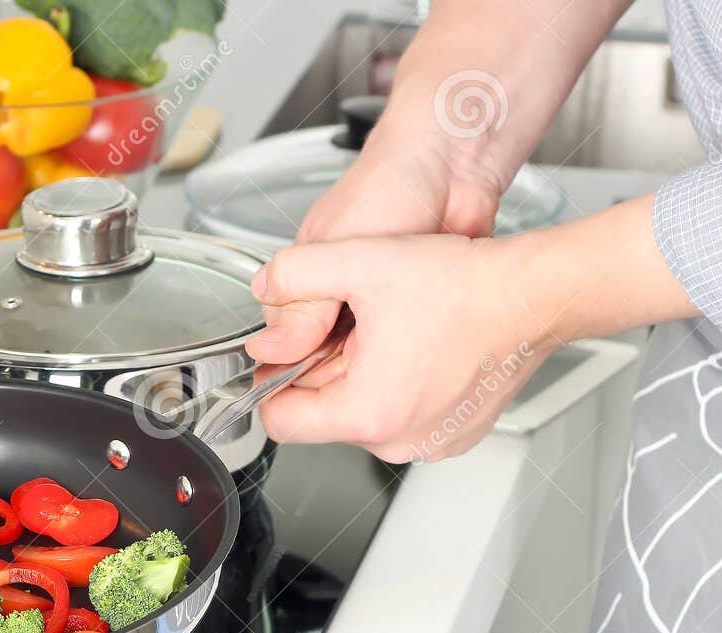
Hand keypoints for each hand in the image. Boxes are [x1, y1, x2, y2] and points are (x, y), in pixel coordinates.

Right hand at [248, 122, 505, 366]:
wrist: (452, 169)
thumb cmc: (389, 187)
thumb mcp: (337, 251)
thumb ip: (305, 307)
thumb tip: (269, 349)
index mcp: (300, 282)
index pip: (283, 345)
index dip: (302, 365)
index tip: (324, 375)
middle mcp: (330, 298)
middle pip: (321, 357)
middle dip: (341, 365)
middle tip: (363, 361)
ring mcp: (367, 307)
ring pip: (358, 358)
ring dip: (372, 360)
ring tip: (389, 355)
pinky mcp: (403, 312)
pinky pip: (392, 349)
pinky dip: (400, 352)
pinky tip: (410, 348)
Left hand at [250, 232, 548, 462]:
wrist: (535, 294)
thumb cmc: (467, 286)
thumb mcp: (363, 261)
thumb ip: (297, 273)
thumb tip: (265, 287)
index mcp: (366, 413)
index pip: (280, 420)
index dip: (273, 380)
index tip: (285, 352)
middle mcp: (397, 441)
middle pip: (323, 416)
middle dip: (325, 372)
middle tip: (353, 327)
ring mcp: (429, 443)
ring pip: (363, 414)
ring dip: (362, 377)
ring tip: (392, 333)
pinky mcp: (451, 435)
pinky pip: (401, 415)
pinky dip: (398, 385)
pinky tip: (417, 348)